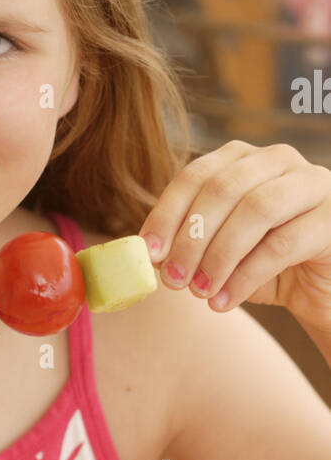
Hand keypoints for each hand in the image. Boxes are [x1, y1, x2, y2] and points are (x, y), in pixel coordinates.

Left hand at [137, 141, 330, 330]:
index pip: (195, 176)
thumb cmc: (266, 266)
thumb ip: (187, 244)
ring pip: (255, 210)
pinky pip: (282, 244)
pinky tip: (225, 301)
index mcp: (243, 159)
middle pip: (223, 189)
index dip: (167, 214)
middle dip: (191, 238)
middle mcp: (278, 160)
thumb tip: (146, 254)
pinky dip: (246, 276)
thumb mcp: (220, 251)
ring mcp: (312, 183)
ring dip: (219, 256)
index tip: (148, 252)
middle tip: (172, 280)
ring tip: (199, 292)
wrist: (322, 289)